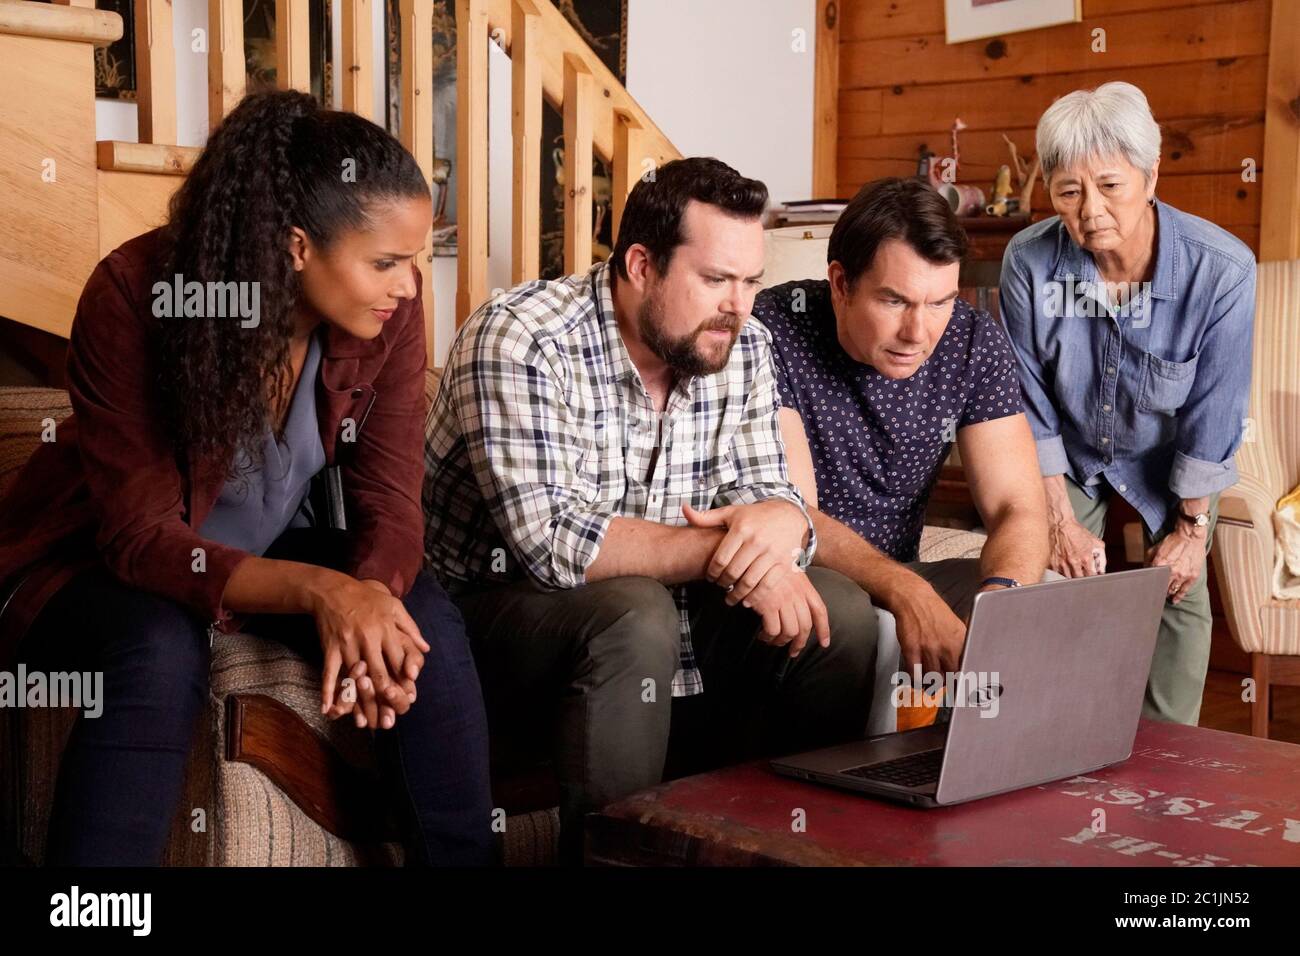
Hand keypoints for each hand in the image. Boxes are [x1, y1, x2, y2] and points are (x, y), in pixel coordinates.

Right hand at [312, 574, 428, 728]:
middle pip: (378, 673)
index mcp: (385, 630)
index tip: (408, 697)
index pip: (398, 660)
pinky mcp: (330, 648)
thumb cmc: (367, 598)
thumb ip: (411, 628)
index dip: (403, 680)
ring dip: (359, 701)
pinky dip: (328, 691)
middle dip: (384, 696)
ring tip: (364, 722)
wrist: (332, 589)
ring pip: (355, 678)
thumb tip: (425, 649)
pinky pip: (329, 673)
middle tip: (388, 718)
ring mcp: (347, 645)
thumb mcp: (394, 606)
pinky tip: (328, 709)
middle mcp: (368, 639)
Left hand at [684, 500, 808, 604]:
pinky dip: (756, 597)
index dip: (712, 573)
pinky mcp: (784, 563)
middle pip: (734, 572)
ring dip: (737, 594)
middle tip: (720, 587)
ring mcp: (772, 553)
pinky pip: (768, 585)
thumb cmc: (755, 516)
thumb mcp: (731, 513)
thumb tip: (684, 510)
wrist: (789, 515)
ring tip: (730, 599)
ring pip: (750, 581)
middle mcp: (757, 541)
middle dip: (724, 584)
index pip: (721, 558)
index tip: (710, 578)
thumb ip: (706, 517)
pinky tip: (748, 601)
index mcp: (741, 529)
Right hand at [738, 569, 829, 657]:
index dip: (823, 629)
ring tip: (772, 641)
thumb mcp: (784, 571)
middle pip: (805, 626)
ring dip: (781, 641)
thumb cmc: (762, 565)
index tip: (824, 643)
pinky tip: (762, 635)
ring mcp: (783, 599)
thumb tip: (794, 609)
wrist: (746, 557)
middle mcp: (796, 593)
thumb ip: (793, 587)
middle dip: (800, 643)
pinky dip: (768, 637)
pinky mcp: (768, 605)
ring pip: (790, 631)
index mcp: (803, 585)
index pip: (819, 610)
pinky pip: (773, 630)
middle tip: (793, 651)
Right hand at [890, 582, 966, 676]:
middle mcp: (947, 646)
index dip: (963, 680)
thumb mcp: (956, 626)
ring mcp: (929, 649)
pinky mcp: (912, 650)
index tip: (960, 684)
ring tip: (929, 679)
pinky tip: (917, 676)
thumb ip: (962, 646)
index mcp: (961, 642)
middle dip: (946, 683)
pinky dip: (916, 678)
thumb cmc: (933, 612)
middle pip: (950, 678)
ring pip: (932, 678)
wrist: (914, 599)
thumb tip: (967, 663)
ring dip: (930, 681)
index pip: (967, 670)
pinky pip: (915, 674)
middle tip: (942, 683)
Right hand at [1048, 518, 1105, 577]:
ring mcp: (1062, 562)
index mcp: (1085, 557)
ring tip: (1074, 572)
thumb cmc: (1077, 531)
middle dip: (1082, 579)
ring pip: (1067, 578)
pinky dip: (1061, 573)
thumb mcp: (1095, 542)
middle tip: (1083, 576)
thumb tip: (1102, 568)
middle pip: (1079, 579)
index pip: (1091, 576)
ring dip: (1071, 577)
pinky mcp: (1053, 561)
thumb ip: (1101, 557)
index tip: (1093, 578)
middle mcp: (1073, 561)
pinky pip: (1057, 573)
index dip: (1093, 578)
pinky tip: (1064, 568)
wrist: (1061, 524)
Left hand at [1146, 525, 1205, 602]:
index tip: (1146, 591)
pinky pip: (1184, 590)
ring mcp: (1183, 574)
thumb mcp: (1154, 549)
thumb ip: (1148, 562)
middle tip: (1155, 595)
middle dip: (1158, 592)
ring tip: (1164, 596)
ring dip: (1167, 594)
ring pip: (1172, 590)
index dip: (1148, 588)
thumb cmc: (1172, 541)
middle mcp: (1171, 571)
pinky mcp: (1192, 576)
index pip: (1151, 581)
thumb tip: (1143, 572)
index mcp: (1159, 564)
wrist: (1190, 536)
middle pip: (1162, 588)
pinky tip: (1174, 600)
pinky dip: (1179, 596)